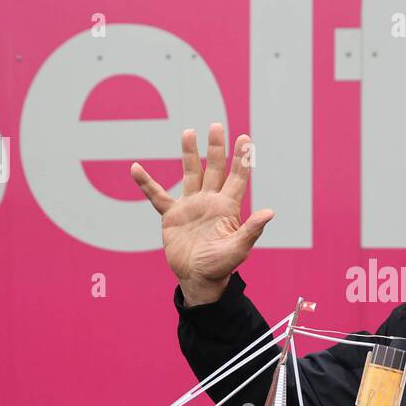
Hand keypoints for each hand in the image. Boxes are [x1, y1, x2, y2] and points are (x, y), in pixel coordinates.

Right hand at [131, 123, 274, 304]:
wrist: (197, 279)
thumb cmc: (221, 267)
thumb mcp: (238, 249)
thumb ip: (252, 230)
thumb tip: (270, 212)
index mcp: (227, 207)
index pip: (237, 177)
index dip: (241, 158)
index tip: (245, 138)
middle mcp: (210, 202)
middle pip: (214, 168)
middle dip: (215, 148)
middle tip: (216, 125)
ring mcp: (190, 206)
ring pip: (190, 174)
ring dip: (189, 154)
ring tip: (188, 132)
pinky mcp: (172, 216)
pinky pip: (157, 196)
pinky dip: (146, 183)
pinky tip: (136, 169)